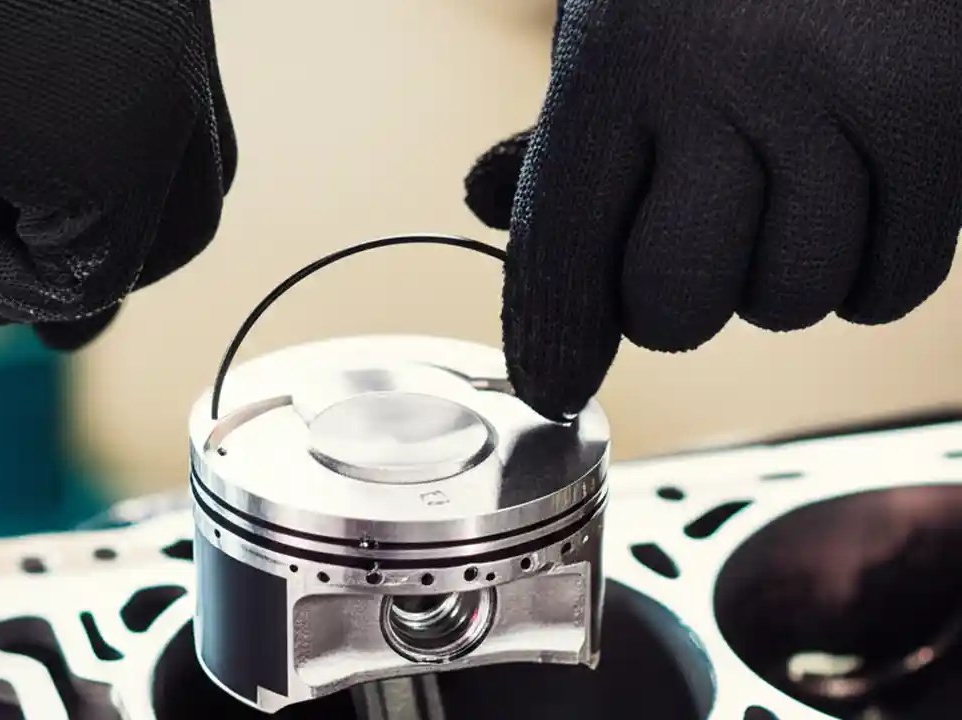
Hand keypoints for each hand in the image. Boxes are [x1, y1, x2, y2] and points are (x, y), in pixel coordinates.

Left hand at [466, 0, 961, 419]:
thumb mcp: (621, 25)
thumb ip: (563, 131)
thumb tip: (488, 212)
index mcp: (620, 62)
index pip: (564, 251)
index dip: (553, 339)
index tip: (554, 383)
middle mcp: (724, 84)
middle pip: (675, 307)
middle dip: (671, 304)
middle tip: (694, 248)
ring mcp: (840, 104)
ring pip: (785, 304)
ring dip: (774, 280)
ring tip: (783, 195)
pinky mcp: (941, 122)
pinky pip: (888, 286)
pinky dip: (865, 274)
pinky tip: (851, 206)